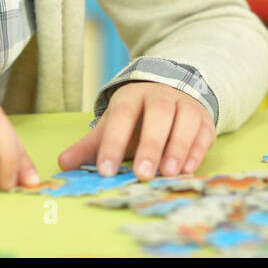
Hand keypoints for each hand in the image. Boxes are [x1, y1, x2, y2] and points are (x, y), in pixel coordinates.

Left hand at [58, 82, 215, 181]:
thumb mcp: (113, 125)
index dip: (113, 142)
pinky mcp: (204, 118)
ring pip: (184, 120)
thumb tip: (63, 164)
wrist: (171, 92)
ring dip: (177, 147)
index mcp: (132, 96)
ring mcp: (185, 105)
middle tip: (142, 175)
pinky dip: (197, 150)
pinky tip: (188, 168)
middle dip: (150, 145)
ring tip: (168, 172)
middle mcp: (160, 96)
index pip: (121, 116)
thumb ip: (91, 146)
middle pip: (157, 115)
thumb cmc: (137, 117)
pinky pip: (203, 131)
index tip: (106, 170)